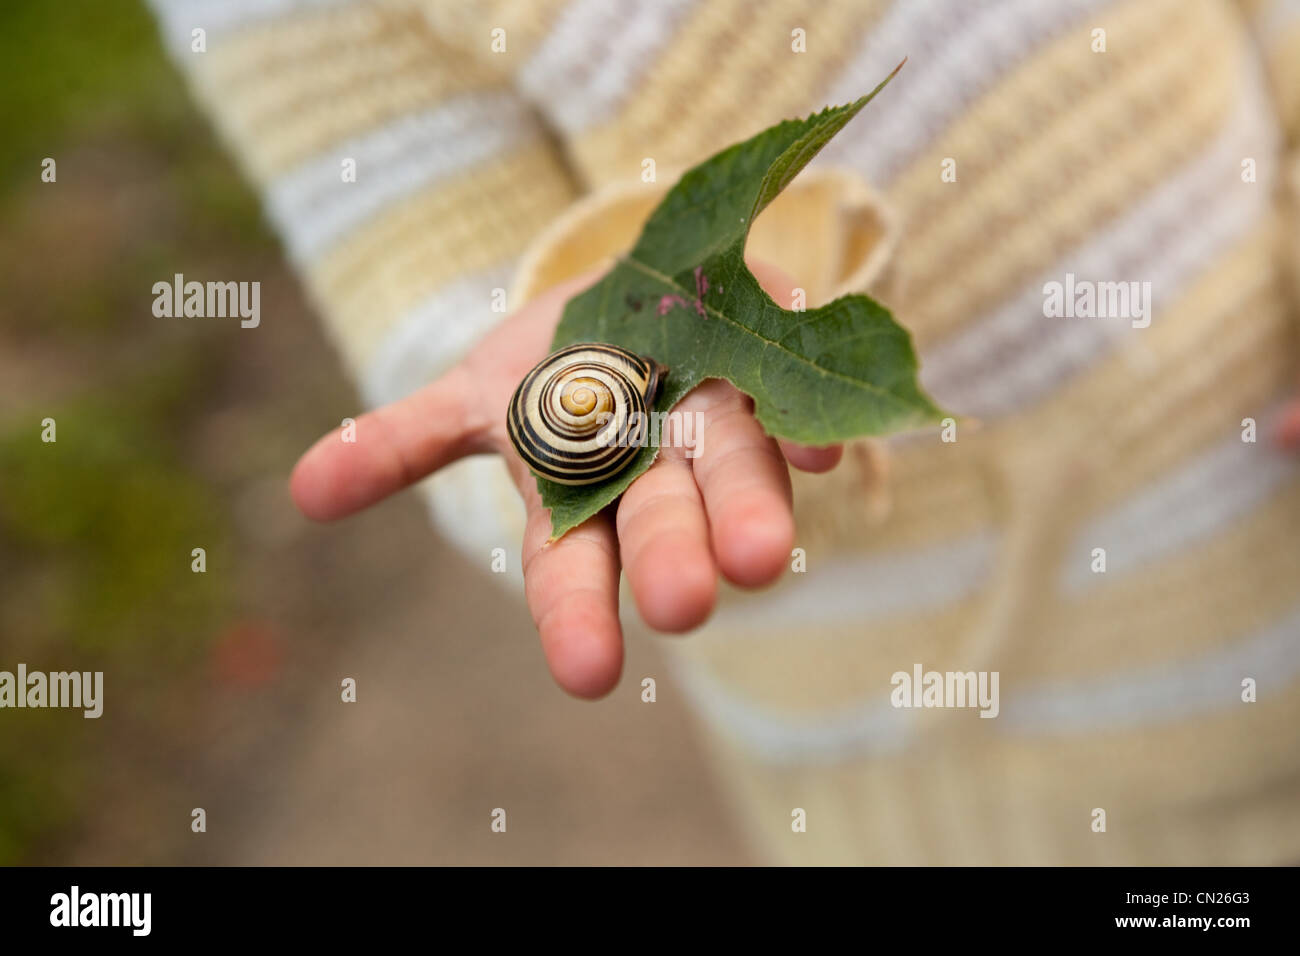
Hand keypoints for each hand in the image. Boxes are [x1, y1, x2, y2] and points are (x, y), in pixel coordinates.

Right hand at [289, 263, 840, 698]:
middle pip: (665, 519)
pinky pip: (790, 375)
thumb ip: (399, 443)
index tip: (589, 675)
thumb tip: (306, 491)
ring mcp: (720, 409)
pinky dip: (810, 411)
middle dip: (672, 558)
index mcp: (584, 492)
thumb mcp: (473, 397)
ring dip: (750, 502)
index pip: (575, 570)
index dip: (579, 618)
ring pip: (737, 460)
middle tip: (688, 602)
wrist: (638, 293)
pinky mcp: (766, 346)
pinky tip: (829, 443)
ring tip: (763, 551)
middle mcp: (660, 468)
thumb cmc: (552, 367)